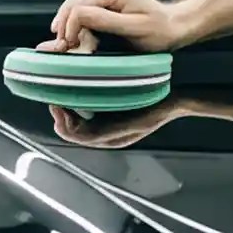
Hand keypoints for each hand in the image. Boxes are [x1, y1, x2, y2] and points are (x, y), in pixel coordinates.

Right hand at [40, 0, 185, 52]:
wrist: (173, 26)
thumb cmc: (159, 31)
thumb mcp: (133, 29)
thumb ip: (104, 21)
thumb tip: (77, 16)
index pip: (78, 5)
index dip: (69, 26)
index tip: (70, 46)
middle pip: (72, 3)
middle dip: (64, 26)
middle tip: (64, 48)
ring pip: (75, 6)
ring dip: (69, 26)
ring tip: (70, 44)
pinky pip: (83, 9)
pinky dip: (77, 24)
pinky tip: (78, 37)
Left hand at [50, 92, 232, 147]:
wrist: (177, 100)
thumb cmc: (156, 109)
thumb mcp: (129, 124)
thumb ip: (100, 132)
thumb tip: (70, 131)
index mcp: (110, 139)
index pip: (76, 137)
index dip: (61, 123)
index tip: (56, 104)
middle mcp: (108, 134)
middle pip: (75, 130)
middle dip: (62, 116)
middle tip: (54, 97)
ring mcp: (111, 123)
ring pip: (80, 121)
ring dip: (69, 109)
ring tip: (63, 94)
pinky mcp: (115, 113)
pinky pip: (90, 113)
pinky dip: (80, 104)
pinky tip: (78, 92)